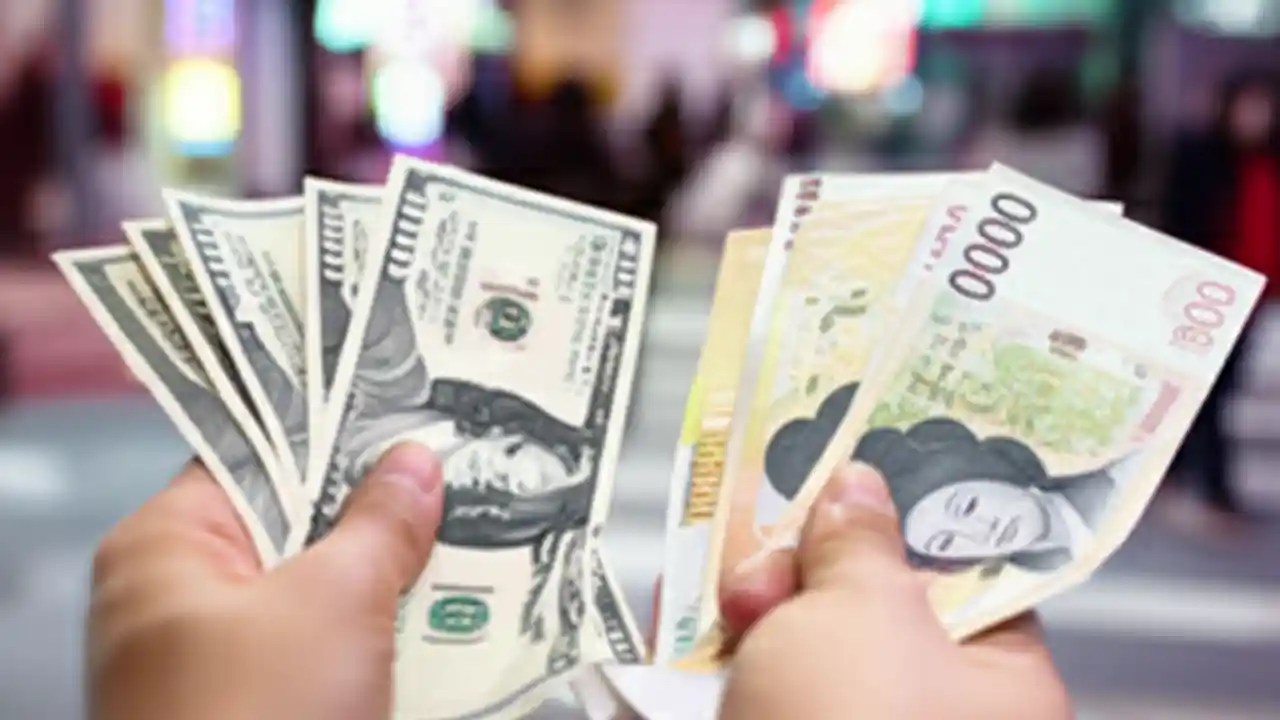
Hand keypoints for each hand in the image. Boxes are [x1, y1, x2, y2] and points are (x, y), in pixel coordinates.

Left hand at [87, 443, 442, 719]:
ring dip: (388, 578)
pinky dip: (377, 635)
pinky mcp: (260, 710)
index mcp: (165, 550)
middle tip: (458, 476)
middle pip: (293, 526)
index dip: (337, 430)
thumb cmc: (259, 717)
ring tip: (471, 539)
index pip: (255, 455)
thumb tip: (415, 462)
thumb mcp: (336, 602)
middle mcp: (180, 600)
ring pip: (319, 593)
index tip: (413, 412)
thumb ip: (381, 522)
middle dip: (378, 511)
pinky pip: (325, 651)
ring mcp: (217, 663)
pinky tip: (441, 619)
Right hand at [718, 462, 1071, 719]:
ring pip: (798, 644)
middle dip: (808, 566)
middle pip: (869, 603)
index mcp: (996, 684)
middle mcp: (928, 715)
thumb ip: (860, 540)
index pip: (964, 574)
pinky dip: (712, 655)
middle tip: (774, 559)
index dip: (904, 516)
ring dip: (751, 606)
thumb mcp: (865, 614)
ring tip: (725, 600)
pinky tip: (678, 621)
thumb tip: (858, 488)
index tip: (852, 468)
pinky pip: (749, 685)